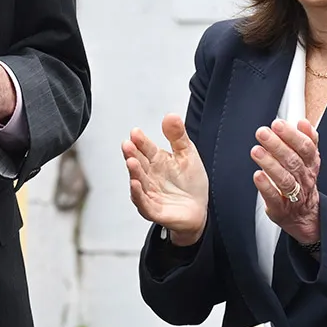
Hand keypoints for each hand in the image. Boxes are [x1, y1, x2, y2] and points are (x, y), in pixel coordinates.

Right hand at [122, 114, 208, 246]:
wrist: (198, 211)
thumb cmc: (191, 183)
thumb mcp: (187, 155)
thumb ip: (178, 136)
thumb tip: (170, 115)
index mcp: (157, 161)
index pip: (146, 148)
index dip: (141, 141)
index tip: (135, 132)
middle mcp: (150, 176)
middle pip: (138, 163)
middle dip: (132, 154)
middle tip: (128, 144)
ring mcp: (150, 193)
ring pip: (139, 181)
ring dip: (134, 172)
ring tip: (131, 161)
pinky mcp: (154, 210)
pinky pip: (143, 203)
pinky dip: (138, 194)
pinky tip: (135, 184)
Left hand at [252, 117, 320, 246]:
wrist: (305, 216)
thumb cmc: (302, 183)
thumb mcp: (309, 160)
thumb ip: (308, 140)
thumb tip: (303, 122)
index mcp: (311, 165)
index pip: (306, 148)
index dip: (292, 135)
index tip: (278, 124)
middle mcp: (304, 179)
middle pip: (294, 161)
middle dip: (277, 145)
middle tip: (263, 133)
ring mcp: (294, 195)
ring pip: (285, 179)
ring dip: (270, 164)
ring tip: (256, 151)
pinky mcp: (281, 209)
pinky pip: (275, 197)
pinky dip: (266, 186)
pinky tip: (258, 176)